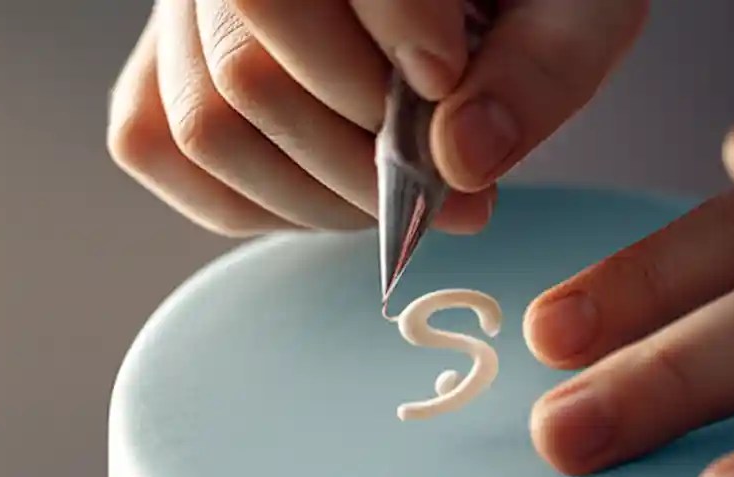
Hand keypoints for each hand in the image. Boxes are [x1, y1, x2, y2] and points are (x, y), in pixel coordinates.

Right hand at [105, 0, 647, 236]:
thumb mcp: (574, 8)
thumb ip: (536, 69)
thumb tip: (461, 155)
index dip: (379, 37)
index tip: (443, 77)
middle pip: (250, 75)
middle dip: (364, 159)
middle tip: (450, 183)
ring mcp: (179, 17)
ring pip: (207, 128)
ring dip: (321, 194)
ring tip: (400, 191)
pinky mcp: (159, 73)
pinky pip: (161, 151)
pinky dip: (257, 201)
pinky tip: (334, 187)